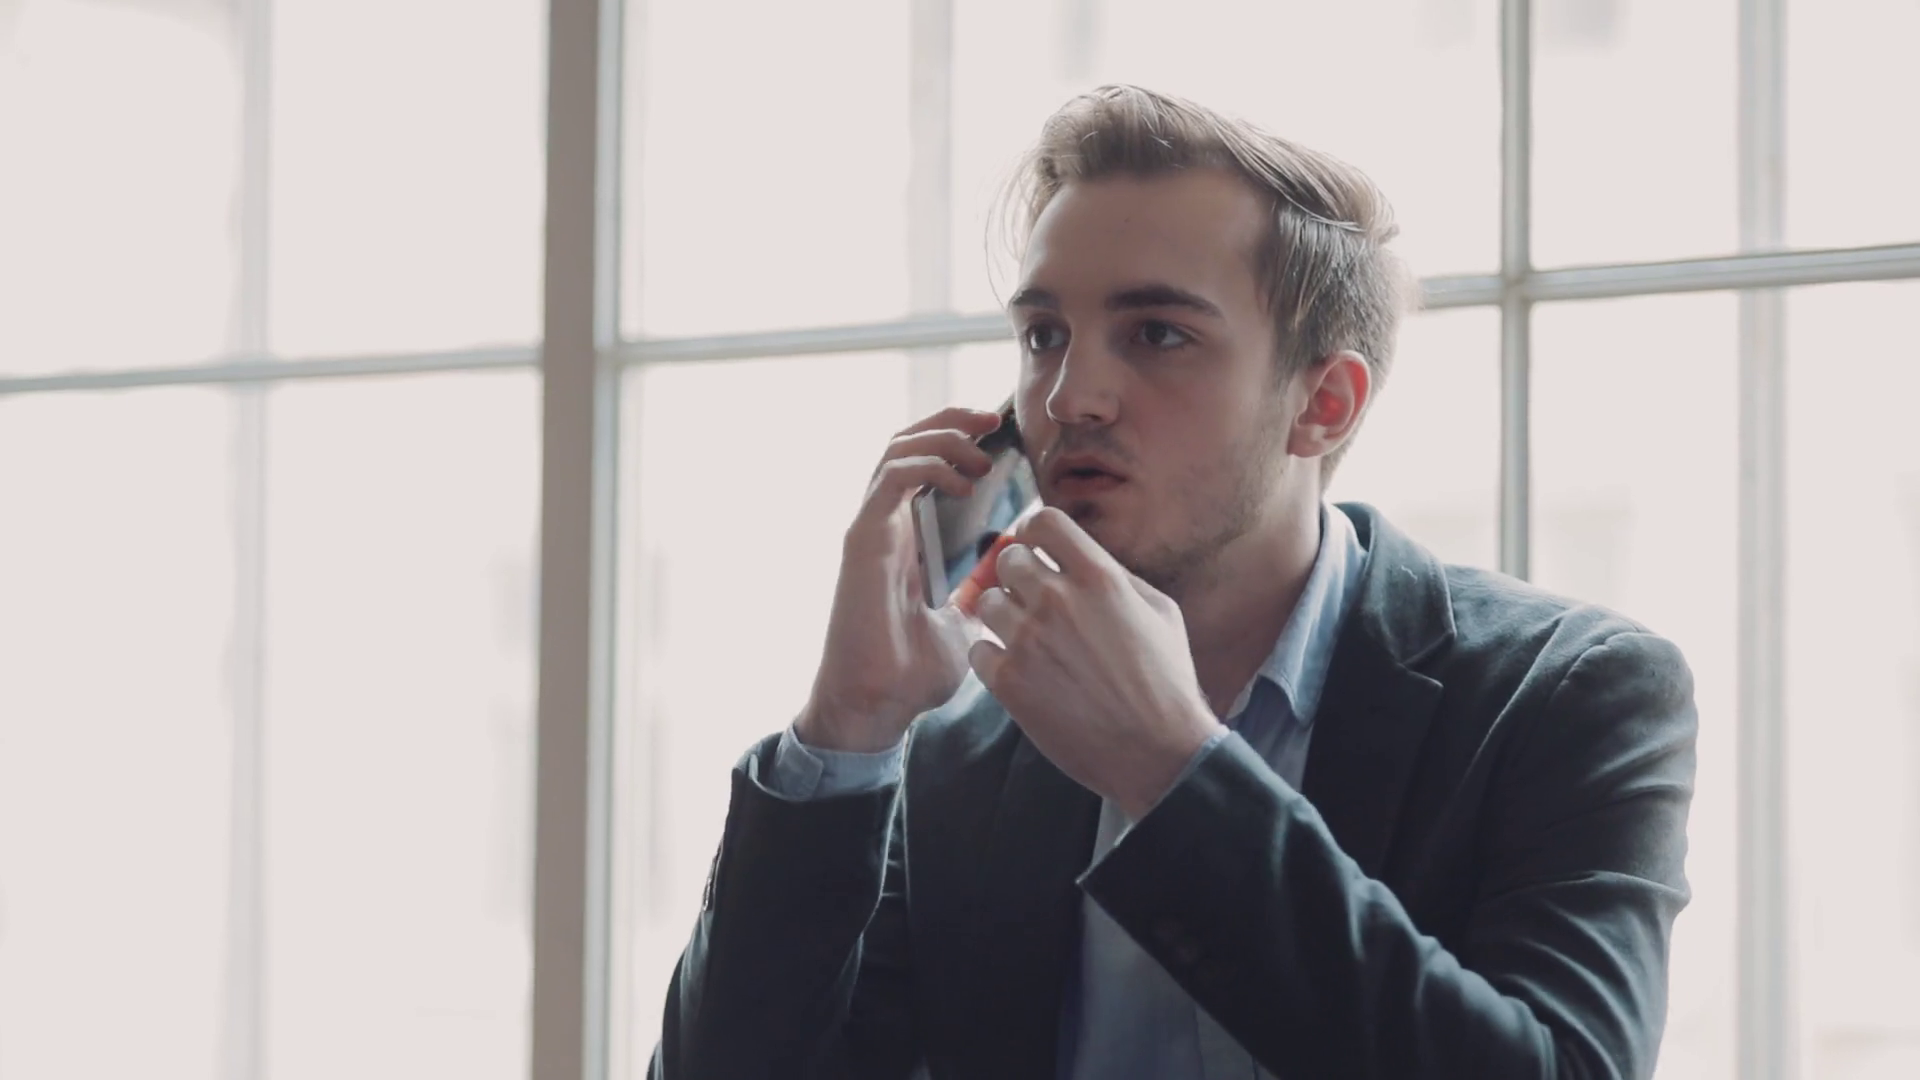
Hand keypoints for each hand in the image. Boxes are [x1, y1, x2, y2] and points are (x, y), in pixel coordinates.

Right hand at [797, 406, 1002, 752]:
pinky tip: (959, 480)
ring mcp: (871, 528)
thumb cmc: (914, 672)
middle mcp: (886, 525)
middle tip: (992, 418)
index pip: (927, 465)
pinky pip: (890, 478)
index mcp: (908, 538)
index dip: (959, 438)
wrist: (878, 706)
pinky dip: (926, 465)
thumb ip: (986, 592)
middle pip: (908, 443)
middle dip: (951, 420)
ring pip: (896, 449)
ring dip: (941, 437)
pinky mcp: (862, 538)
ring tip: (979, 453)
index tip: (1001, 435)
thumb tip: (1021, 575)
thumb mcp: (968, 623)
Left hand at [968, 508, 1223, 818]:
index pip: (1045, 522)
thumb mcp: (1160, 613)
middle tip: (1031, 601)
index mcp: (1099, 577)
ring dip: (1003, 617)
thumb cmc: (1166, 682)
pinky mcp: (1009, 681)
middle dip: (1018, 577)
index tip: (1035, 548)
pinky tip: (1018, 670)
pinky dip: (992, 657)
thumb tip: (1081, 558)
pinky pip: (978, 649)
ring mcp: (1029, 640)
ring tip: (1026, 639)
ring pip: (987, 602)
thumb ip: (1118, 577)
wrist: (1156, 751)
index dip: (1034, 532)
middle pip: (1008, 560)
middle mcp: (1059, 600)